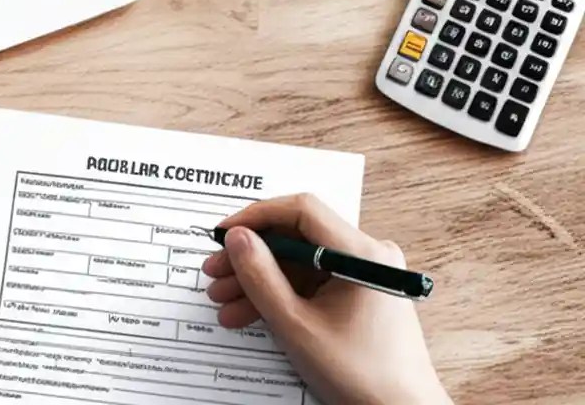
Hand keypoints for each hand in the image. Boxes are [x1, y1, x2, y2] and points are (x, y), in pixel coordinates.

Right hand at [201, 194, 450, 404]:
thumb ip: (261, 276)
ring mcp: (365, 274)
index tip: (224, 233)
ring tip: (224, 299)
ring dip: (260, 280)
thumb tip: (237, 237)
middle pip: (297, 237)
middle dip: (251, 256)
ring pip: (300, 263)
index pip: (302, 210)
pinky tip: (249, 313)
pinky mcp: (360, 293)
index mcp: (363, 253)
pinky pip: (312, 282)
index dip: (256, 217)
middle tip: (216, 271)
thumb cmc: (362, 375)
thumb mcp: (296, 325)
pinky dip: (281, 295)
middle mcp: (369, 255)